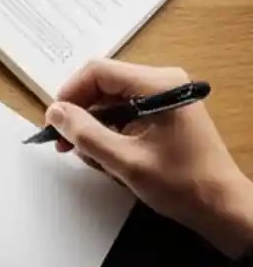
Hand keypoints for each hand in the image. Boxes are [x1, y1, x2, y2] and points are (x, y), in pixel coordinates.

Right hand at [47, 59, 252, 256]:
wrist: (224, 208)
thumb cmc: (182, 185)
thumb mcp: (126, 161)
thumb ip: (86, 134)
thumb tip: (55, 112)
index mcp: (158, 84)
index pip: (98, 71)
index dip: (70, 93)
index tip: (55, 121)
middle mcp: (163, 81)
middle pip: (104, 83)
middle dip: (81, 113)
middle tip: (64, 142)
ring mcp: (166, 95)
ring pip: (112, 98)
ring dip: (94, 124)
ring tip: (88, 154)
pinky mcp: (166, 111)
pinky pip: (126, 110)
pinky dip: (110, 130)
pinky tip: (107, 154)